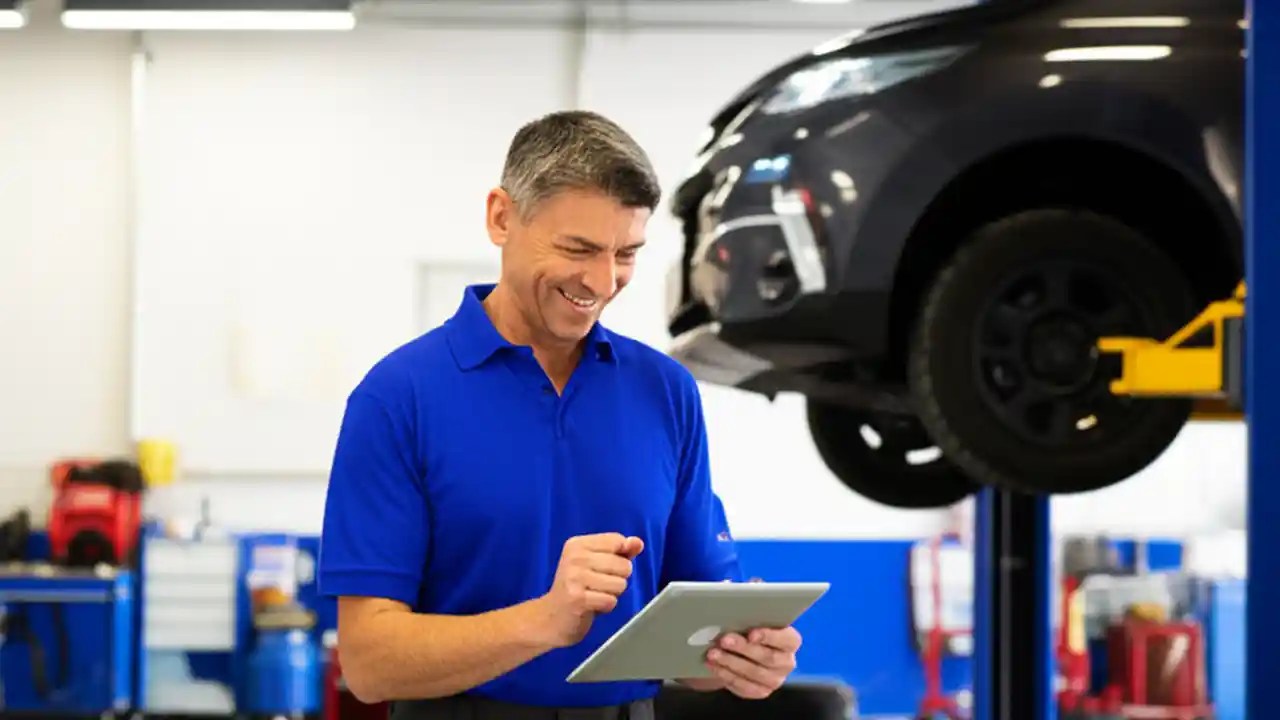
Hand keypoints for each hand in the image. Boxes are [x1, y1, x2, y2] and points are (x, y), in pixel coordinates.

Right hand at [537, 533, 643, 647]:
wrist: (551, 618)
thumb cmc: (578, 589)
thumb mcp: (597, 564)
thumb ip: (620, 552)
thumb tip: (638, 542)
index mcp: (578, 544)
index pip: (617, 540)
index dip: (621, 557)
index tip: (603, 568)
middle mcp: (575, 557)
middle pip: (623, 564)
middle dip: (618, 579)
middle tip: (598, 585)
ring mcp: (575, 577)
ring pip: (620, 583)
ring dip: (612, 594)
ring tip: (595, 595)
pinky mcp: (578, 598)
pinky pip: (611, 601)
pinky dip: (606, 607)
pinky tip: (592, 606)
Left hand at [704, 626, 800, 698]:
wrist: (744, 653)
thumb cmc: (750, 631)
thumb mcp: (754, 622)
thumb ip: (751, 620)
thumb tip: (732, 617)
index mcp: (790, 641)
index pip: (787, 639)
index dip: (769, 637)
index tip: (751, 634)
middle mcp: (786, 662)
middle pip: (768, 657)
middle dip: (743, 648)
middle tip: (724, 640)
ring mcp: (775, 680)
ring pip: (753, 673)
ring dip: (731, 662)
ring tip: (713, 654)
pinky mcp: (761, 691)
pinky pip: (744, 686)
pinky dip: (726, 675)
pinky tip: (714, 666)